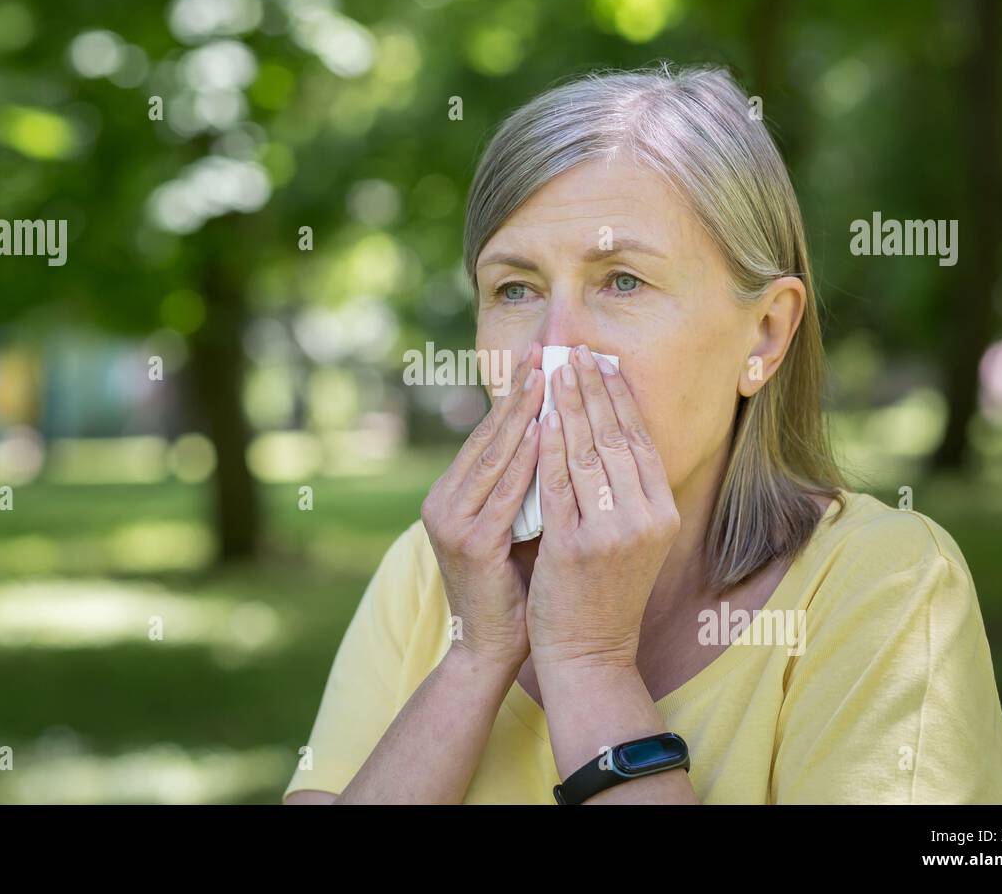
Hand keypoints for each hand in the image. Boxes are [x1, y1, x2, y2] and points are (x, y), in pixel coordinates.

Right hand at [421, 341, 544, 668]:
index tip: (541, 362)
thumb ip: (525, 488)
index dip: (514, 398)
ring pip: (495, 456)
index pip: (486, 436)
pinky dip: (528, 458)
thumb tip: (559, 437)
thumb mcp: (513, 527)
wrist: (488, 648)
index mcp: (450, 495)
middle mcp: (443, 502)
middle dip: (520, 393)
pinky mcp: (470, 542)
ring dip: (525, 415)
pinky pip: (506, 491)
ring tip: (550, 378)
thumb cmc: (511, 588)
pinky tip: (549, 431)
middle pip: (488, 437)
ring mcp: (452, 521)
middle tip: (545, 353)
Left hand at [525, 344, 680, 667]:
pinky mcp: (575, 547)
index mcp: (661, 512)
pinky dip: (549, 448)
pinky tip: (540, 419)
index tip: (602, 363)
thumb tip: (608, 432)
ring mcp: (611, 533)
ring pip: (587, 453)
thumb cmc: (603, 591)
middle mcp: (644, 518)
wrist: (590, 651)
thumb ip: (625, 491)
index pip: (639, 440)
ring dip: (569, 406)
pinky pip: (558, 486)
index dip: (619, 398)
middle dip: (594, 389)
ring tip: (554, 372)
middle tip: (576, 352)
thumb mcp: (631, 538)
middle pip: (615, 438)